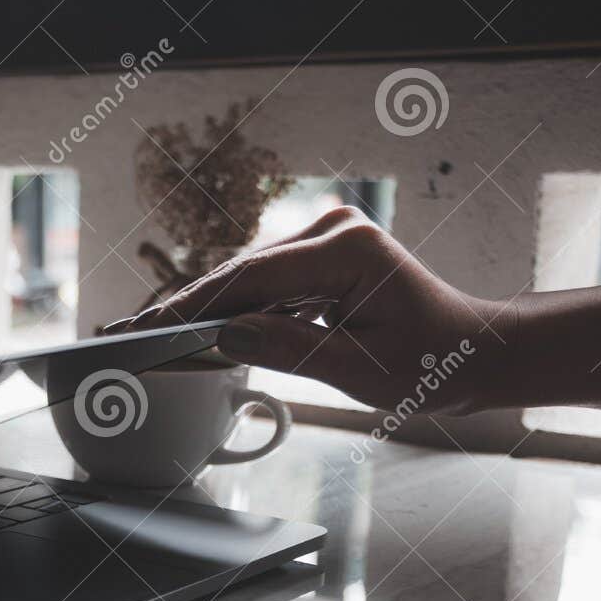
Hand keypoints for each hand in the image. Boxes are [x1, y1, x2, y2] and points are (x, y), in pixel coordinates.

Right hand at [113, 207, 514, 414]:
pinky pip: (265, 281)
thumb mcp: (360, 371)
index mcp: (346, 251)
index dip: (196, 305)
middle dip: (186, 304)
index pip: (253, 278)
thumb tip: (226, 336)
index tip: (150, 326)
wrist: (470, 351)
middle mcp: (333, 229)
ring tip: (150, 330)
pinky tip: (193, 325)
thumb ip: (291, 350)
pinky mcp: (321, 253)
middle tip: (130, 330)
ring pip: (248, 275)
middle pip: (243, 272)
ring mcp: (327, 236)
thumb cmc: (431, 364)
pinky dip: (232, 305)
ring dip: (203, 305)